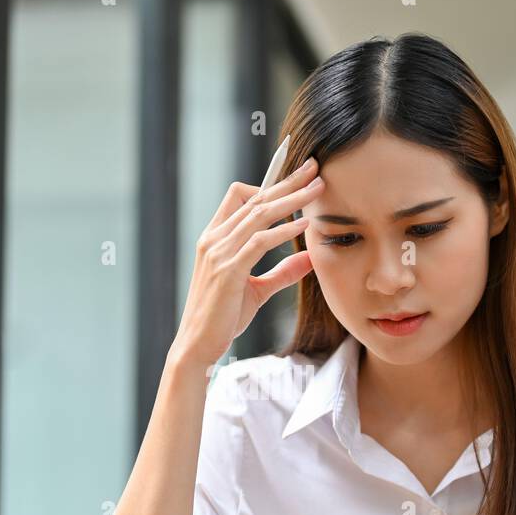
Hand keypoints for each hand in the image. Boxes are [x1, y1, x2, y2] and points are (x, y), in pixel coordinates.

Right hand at [171, 157, 322, 368]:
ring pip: (259, 213)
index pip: (240, 195)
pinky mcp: (228, 270)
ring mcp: (218, 253)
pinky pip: (260, 241)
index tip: (297, 177)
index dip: (270, 183)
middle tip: (314, 168)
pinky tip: (304, 225)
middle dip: (287, 181)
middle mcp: (214, 239)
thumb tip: (310, 259)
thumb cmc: (222, 318)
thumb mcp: (256, 290)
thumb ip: (281, 273)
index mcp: (215, 238)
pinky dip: (284, 231)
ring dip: (291, 199)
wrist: (198, 346)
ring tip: (317, 190)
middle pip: (255, 198)